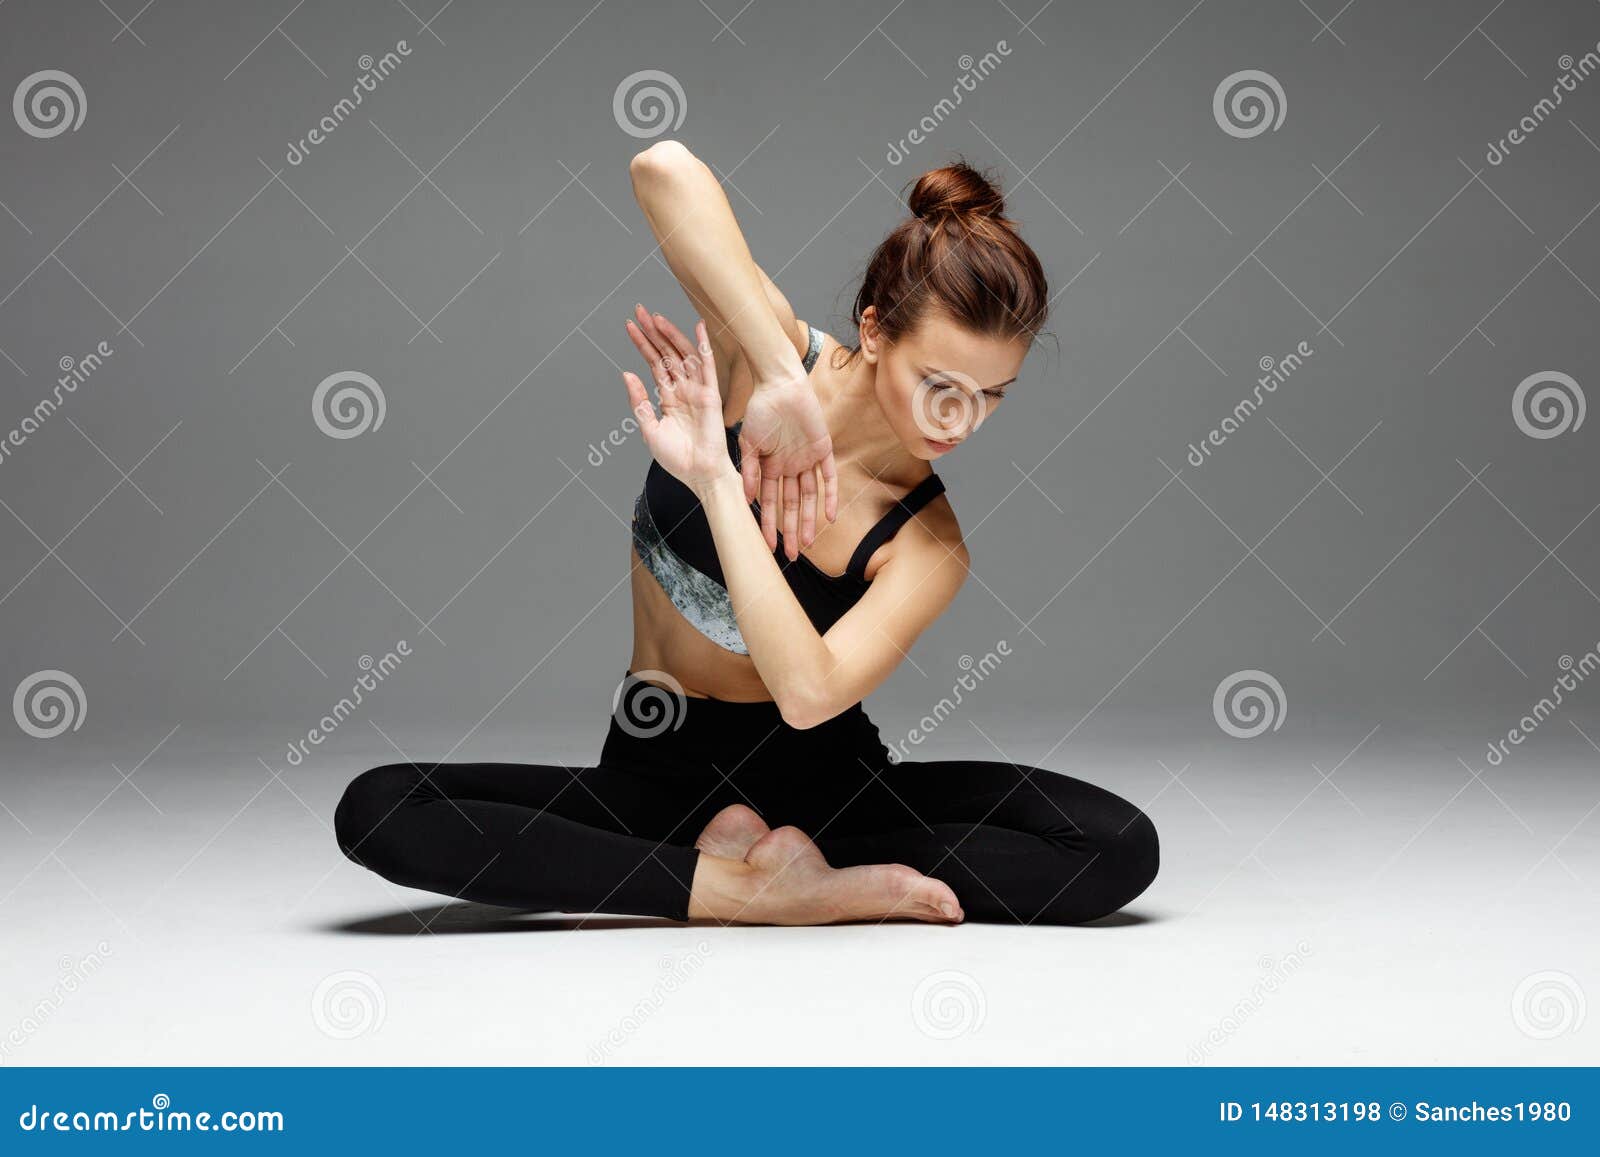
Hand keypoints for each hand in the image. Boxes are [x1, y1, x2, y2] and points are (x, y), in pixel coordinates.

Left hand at [622, 308, 735, 490]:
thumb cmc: (678, 458)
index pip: (653, 364)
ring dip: (670, 335)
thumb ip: (640, 402)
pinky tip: (698, 327)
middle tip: (639, 311)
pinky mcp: (710, 395)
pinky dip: (703, 346)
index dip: (642, 344)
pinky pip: (707, 366)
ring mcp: (697, 390)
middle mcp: (683, 390)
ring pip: (682, 355)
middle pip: (666, 354)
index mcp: (668, 398)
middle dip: (653, 332)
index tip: (630, 326)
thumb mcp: (649, 429)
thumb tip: (627, 374)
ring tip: (655, 317)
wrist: (699, 474)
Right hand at [739, 368, 838, 559]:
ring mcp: (807, 459)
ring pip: (809, 496)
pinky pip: (829, 477)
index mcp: (770, 466)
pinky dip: (830, 496)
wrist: (779, 384)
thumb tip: (745, 500)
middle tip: (793, 555)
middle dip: (792, 530)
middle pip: (792, 505)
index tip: (769, 546)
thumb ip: (748, 471)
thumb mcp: (749, 443)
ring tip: (809, 543)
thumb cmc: (760, 409)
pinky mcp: (823, 449)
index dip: (769, 524)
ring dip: (809, 519)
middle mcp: (789, 467)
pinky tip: (829, 517)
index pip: (770, 502)